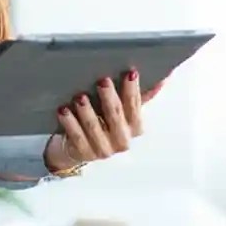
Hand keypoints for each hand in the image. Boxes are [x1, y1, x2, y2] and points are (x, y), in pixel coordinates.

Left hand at [44, 69, 168, 170]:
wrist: (76, 150)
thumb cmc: (102, 125)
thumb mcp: (122, 112)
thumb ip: (139, 97)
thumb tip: (162, 78)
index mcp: (134, 128)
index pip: (135, 107)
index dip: (133, 90)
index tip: (130, 73)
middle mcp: (121, 140)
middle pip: (116, 116)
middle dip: (110, 98)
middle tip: (102, 81)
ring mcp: (102, 149)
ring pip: (95, 127)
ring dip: (87, 111)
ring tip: (80, 96)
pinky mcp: (83, 153)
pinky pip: (76, 136)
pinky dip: (70, 122)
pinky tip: (64, 110)